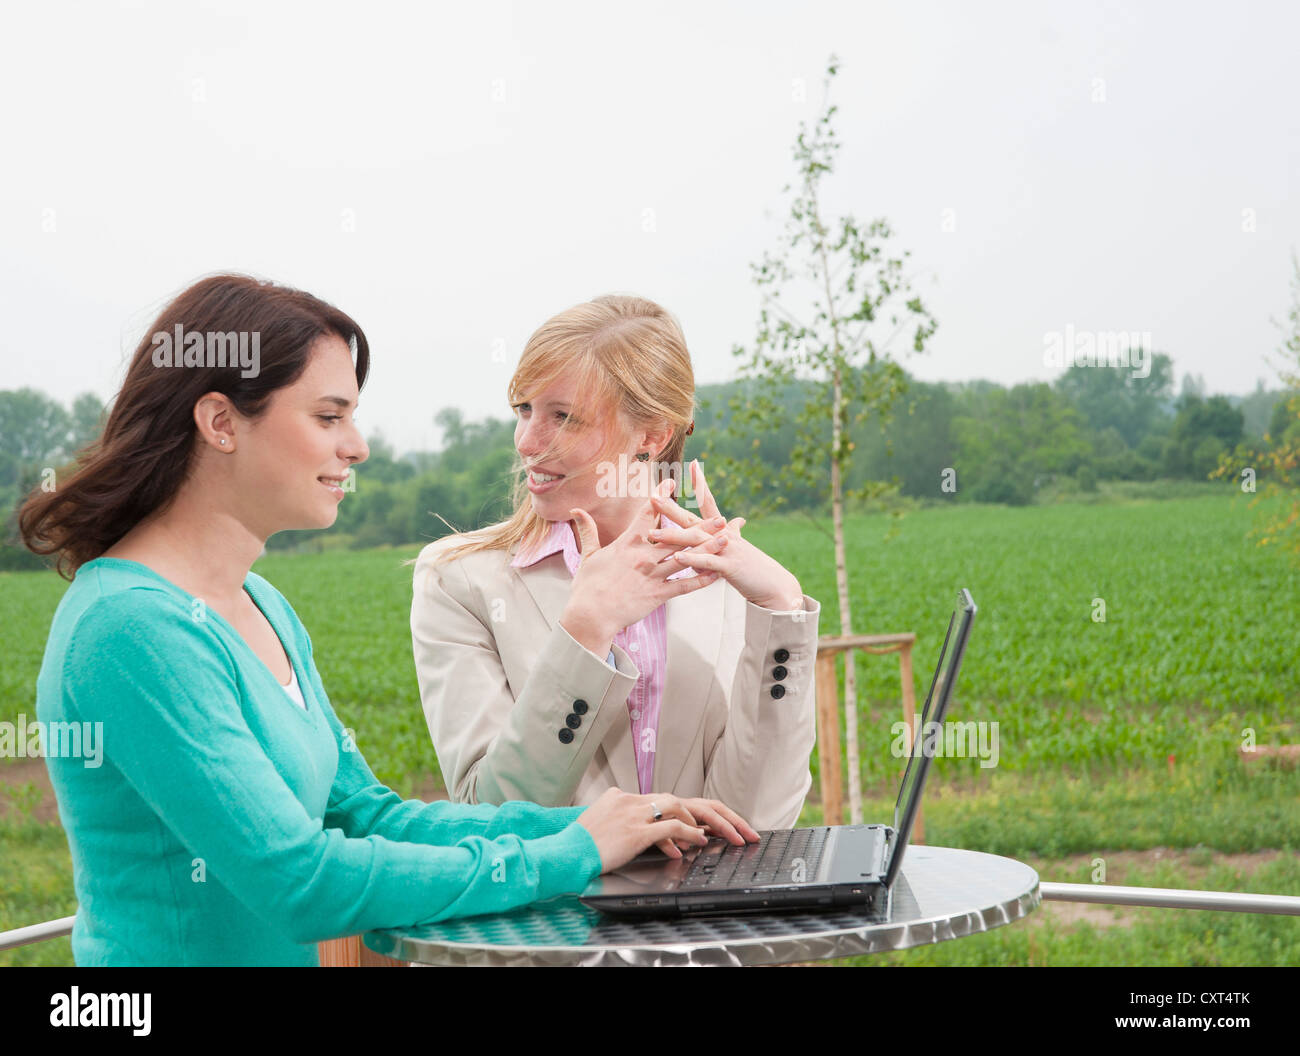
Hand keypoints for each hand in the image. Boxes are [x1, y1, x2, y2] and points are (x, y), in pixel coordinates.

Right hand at [560, 478, 728, 655]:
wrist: (590, 615)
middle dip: (699, 526)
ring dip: (707, 549)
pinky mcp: (657, 595)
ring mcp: (652, 575)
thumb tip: (578, 510)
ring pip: (685, 558)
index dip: (660, 497)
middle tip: (719, 517)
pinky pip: (683, 586)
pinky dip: (700, 580)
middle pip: (676, 536)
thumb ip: (588, 530)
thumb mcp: (587, 555)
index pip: (647, 515)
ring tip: (726, 540)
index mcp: (627, 543)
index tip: (671, 483)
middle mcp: (643, 556)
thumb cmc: (587, 586)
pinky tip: (716, 574)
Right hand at [576, 788, 707, 871]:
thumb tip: (620, 828)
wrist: (567, 853)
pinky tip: (698, 841)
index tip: (675, 820)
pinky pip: (673, 828)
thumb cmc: (577, 845)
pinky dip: (690, 833)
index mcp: (615, 797)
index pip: (648, 798)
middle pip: (665, 798)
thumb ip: (610, 818)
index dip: (666, 810)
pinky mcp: (638, 832)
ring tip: (700, 832)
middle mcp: (627, 801)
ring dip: (691, 819)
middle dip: (685, 811)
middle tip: (695, 824)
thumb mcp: (594, 821)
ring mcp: (633, 815)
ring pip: (674, 807)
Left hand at [648, 460, 804, 611]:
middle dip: (671, 508)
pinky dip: (693, 560)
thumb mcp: (741, 546)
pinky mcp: (729, 567)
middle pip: (693, 518)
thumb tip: (738, 521)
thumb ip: (735, 532)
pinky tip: (678, 557)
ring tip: (653, 533)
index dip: (701, 483)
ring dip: (673, 536)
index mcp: (722, 530)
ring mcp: (726, 550)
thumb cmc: (754, 566)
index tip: (692, 464)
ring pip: (697, 539)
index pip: (708, 502)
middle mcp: (723, 535)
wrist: (774, 584)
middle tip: (652, 496)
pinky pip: (708, 562)